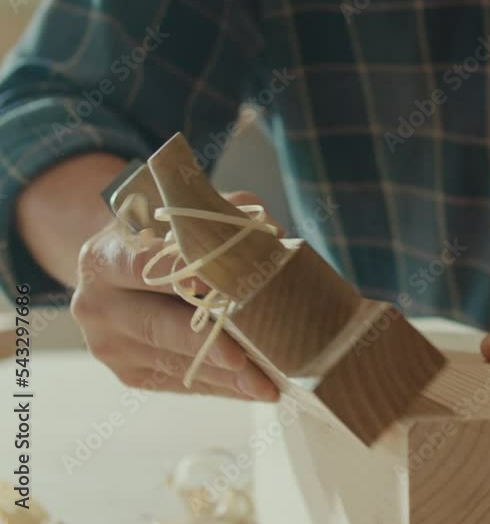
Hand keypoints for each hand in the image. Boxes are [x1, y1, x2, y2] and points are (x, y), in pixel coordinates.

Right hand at [70, 191, 279, 400]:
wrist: (120, 275)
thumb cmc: (162, 242)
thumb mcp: (183, 217)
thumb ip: (224, 216)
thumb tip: (275, 234)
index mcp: (105, 257)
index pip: (143, 266)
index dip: (181, 275)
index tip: (215, 287)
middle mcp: (98, 304)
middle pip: (158, 325)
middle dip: (205, 343)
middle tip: (244, 359)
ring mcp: (110, 344)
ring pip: (173, 362)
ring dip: (224, 377)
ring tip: (267, 384)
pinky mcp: (128, 373)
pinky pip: (179, 382)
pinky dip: (219, 386)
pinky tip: (251, 389)